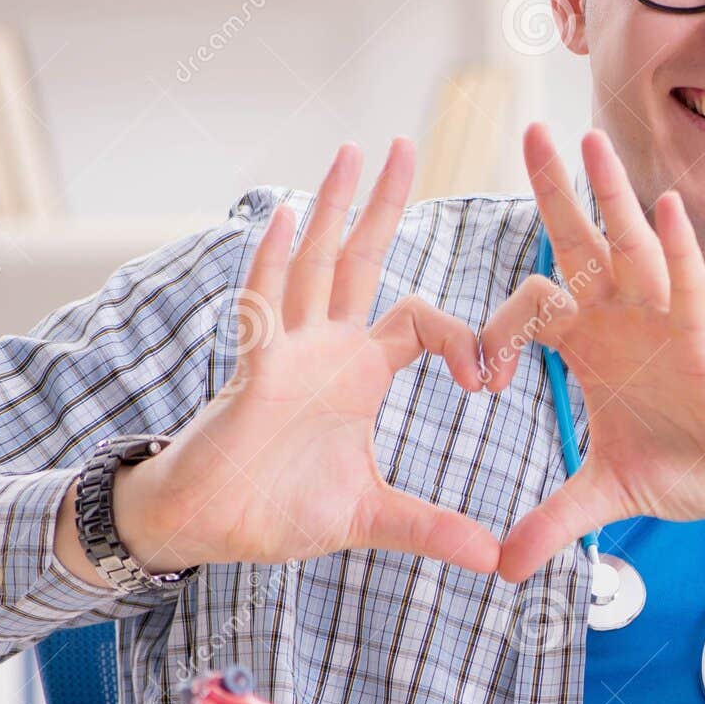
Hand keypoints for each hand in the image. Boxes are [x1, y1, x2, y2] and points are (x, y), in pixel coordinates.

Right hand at [113, 138, 501, 574]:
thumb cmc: (279, 508)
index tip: (489, 379)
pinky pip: (264, 308)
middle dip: (382, 205)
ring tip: (350, 153)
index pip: (421, 324)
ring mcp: (287, 352)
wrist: (210, 528)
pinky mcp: (255, 372)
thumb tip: (495, 559)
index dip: (462, 338)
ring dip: (332, 209)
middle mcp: (325, 348)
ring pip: (314, 266)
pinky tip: (285, 217)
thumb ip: (432, 528)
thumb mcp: (373, 517)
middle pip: (360, 261)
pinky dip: (275, 265)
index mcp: (359, 372)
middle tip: (405, 144)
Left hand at [482, 124, 704, 584]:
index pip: (525, 311)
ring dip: (607, 193)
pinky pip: (685, 282)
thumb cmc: (692, 468)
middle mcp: (622, 319)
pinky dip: (674, 247)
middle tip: (523, 131)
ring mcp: (661, 319)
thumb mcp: (606, 495)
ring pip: (628, 244)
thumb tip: (503, 571)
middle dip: (550, 190)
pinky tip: (663, 205)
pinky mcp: (702, 334)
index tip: (479, 383)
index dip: (490, 335)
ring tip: (584, 139)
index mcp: (590, 346)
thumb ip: (553, 521)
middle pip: (576, 243)